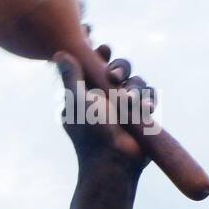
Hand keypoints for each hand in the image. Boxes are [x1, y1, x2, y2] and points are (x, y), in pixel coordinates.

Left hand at [54, 44, 152, 174]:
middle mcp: (106, 95)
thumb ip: (71, 76)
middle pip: (121, 68)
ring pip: (137, 81)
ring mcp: (125, 104)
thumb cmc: (90, 132)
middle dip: (120, 68)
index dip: (100, 53)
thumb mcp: (78, 100)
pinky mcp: (142, 113)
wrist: (113, 162)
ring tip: (128, 101)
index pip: (96, 64)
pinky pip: (149, 96)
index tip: (102, 46)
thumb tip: (59, 53)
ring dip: (134, 88)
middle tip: (114, 76)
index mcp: (87, 91)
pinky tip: (143, 109)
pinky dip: (147, 100)